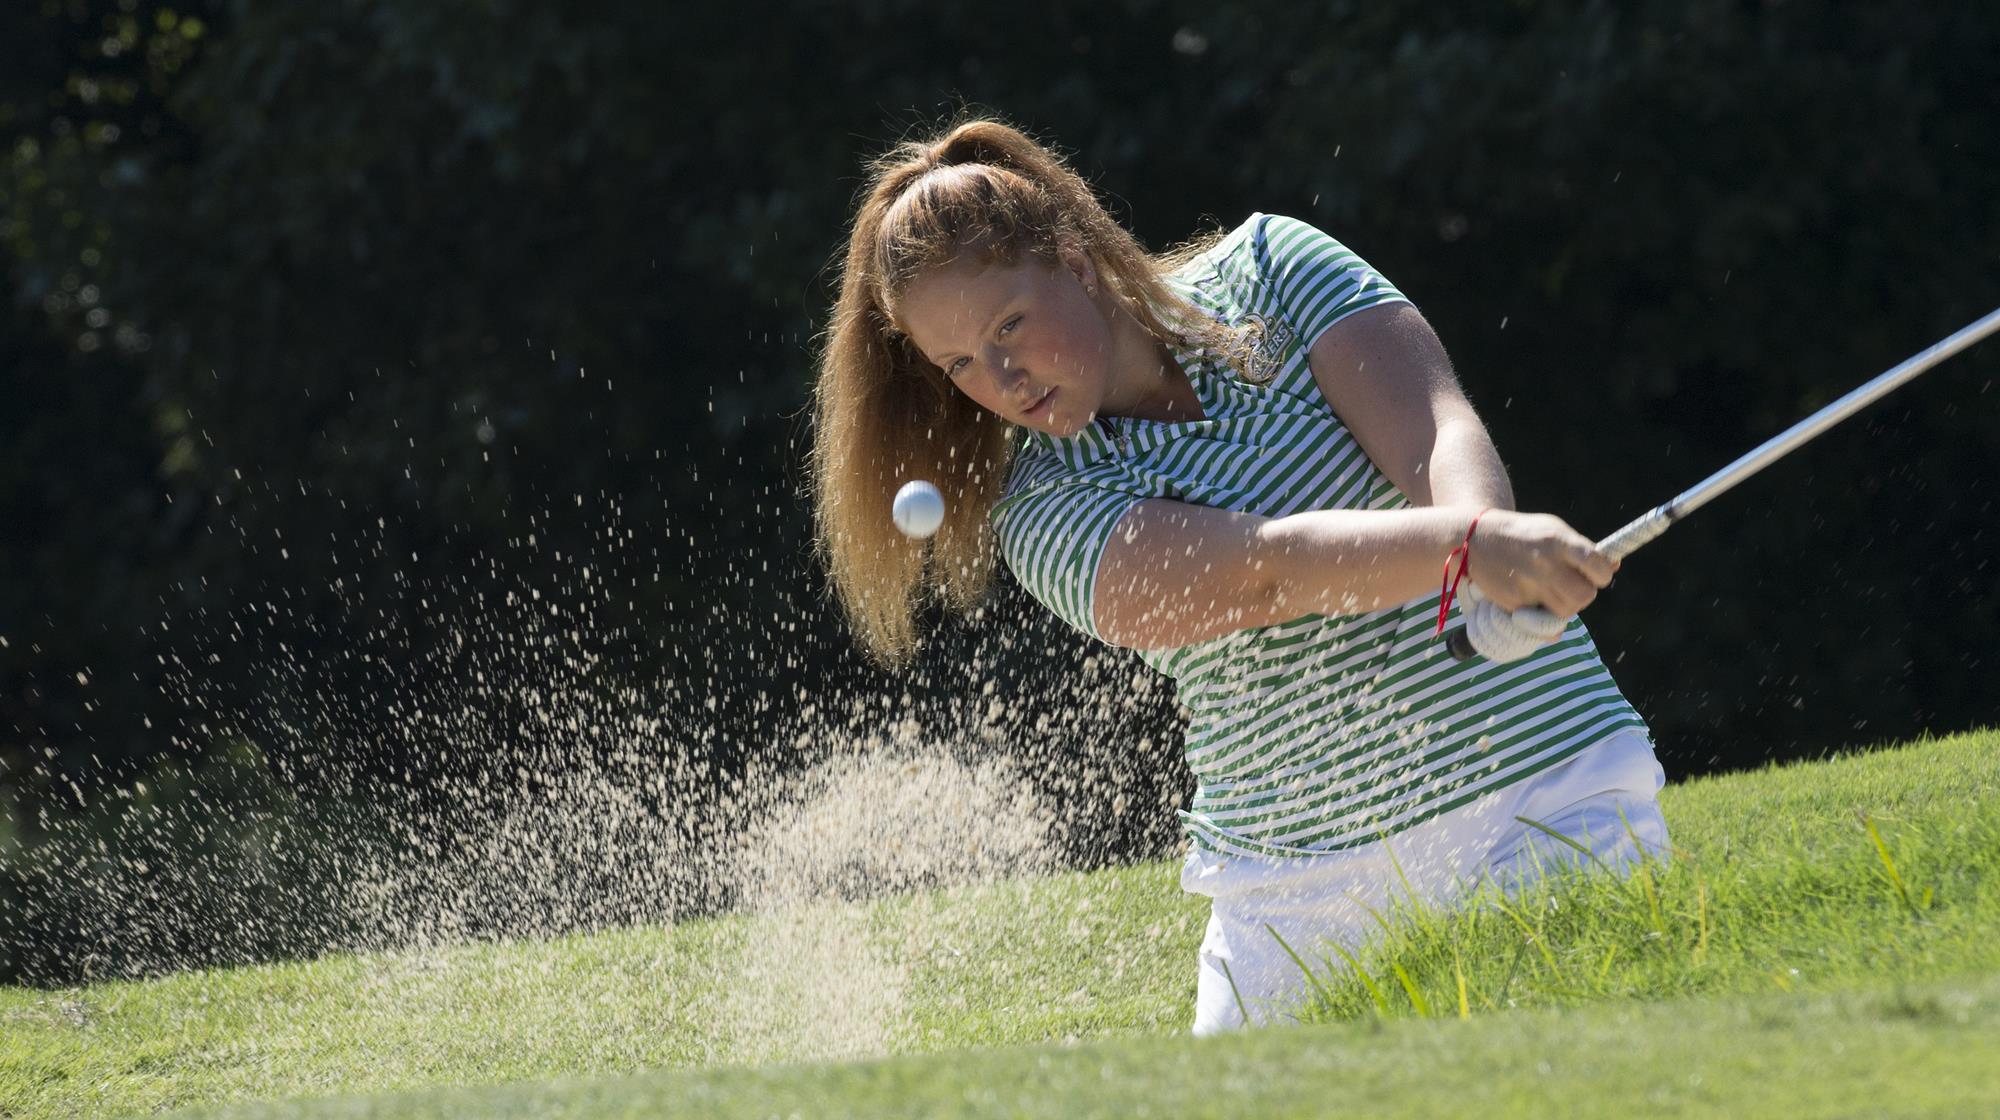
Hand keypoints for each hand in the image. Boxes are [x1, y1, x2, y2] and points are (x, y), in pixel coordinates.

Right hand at [1462, 510, 1617, 618]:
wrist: (1475, 538)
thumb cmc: (1523, 534)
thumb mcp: (1554, 530)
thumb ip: (1582, 550)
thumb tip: (1615, 566)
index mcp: (1558, 540)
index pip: (1598, 567)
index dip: (1603, 575)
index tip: (1597, 575)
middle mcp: (1545, 563)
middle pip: (1584, 596)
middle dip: (1584, 594)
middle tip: (1574, 587)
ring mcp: (1528, 585)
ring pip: (1565, 611)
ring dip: (1565, 606)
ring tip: (1553, 591)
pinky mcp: (1513, 602)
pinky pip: (1539, 617)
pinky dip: (1539, 610)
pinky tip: (1529, 592)